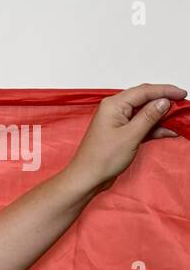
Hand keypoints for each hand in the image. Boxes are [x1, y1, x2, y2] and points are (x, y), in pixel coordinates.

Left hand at [66, 82, 186, 191]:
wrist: (88, 178)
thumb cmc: (101, 158)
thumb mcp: (131, 135)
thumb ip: (149, 116)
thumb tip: (163, 101)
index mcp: (114, 105)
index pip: (144, 91)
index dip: (165, 91)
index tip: (182, 94)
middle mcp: (115, 110)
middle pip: (145, 99)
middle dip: (165, 102)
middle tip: (183, 106)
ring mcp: (118, 122)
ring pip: (145, 113)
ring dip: (162, 117)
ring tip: (179, 120)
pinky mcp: (121, 133)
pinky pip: (142, 125)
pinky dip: (155, 128)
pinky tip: (169, 132)